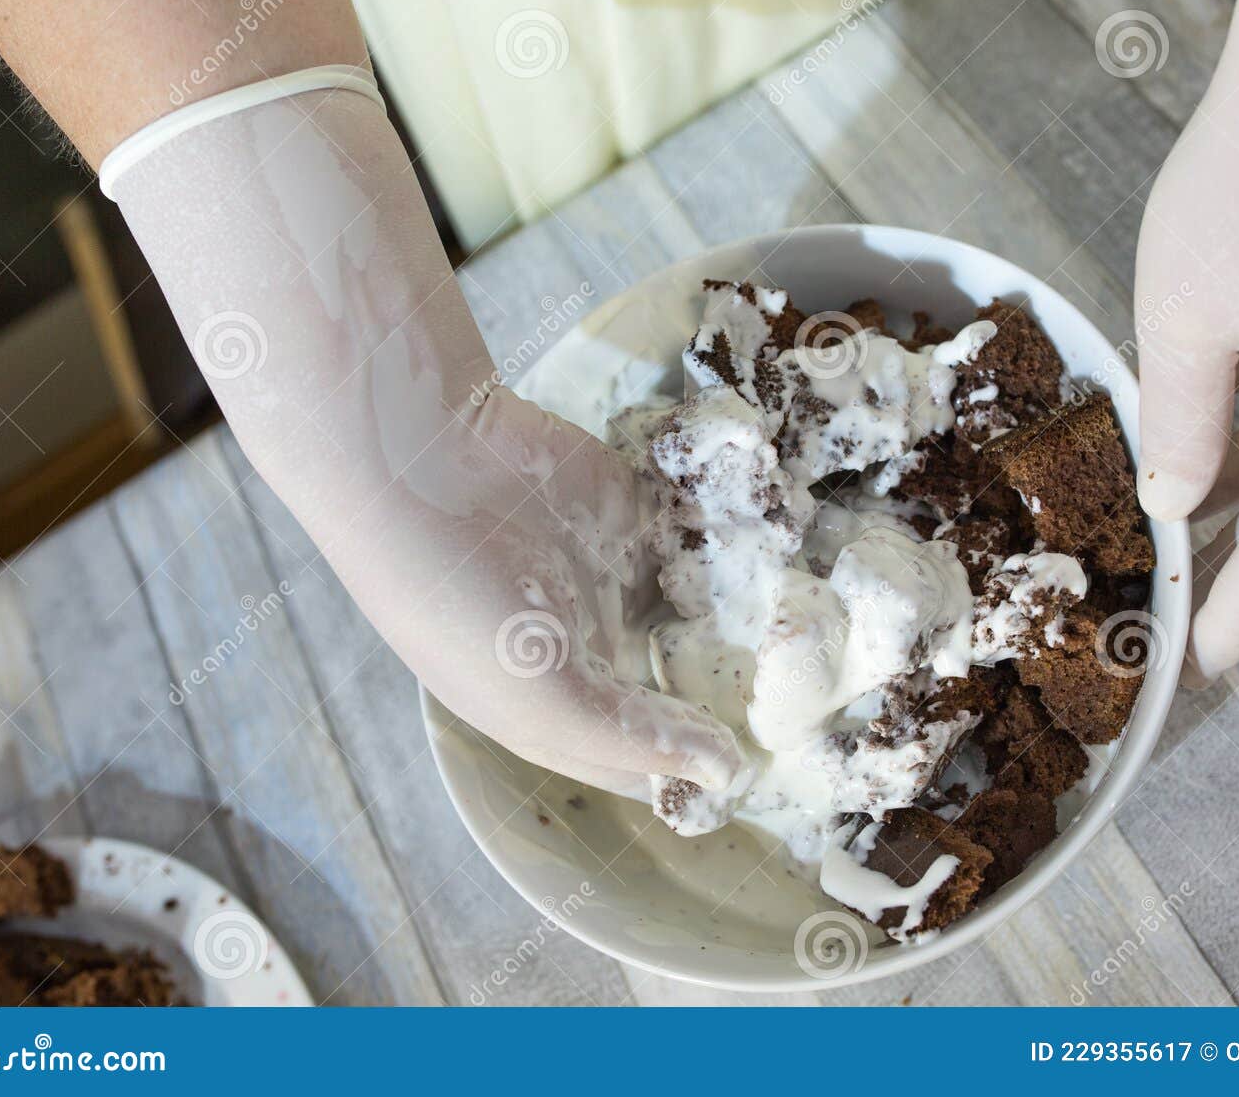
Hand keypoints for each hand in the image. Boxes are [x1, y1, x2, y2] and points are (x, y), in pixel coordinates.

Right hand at [107, 91, 743, 798]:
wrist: (422, 462)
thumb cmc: (463, 605)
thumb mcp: (544, 700)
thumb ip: (639, 740)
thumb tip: (727, 776)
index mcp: (557, 714)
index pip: (646, 759)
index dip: (700, 768)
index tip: (769, 767)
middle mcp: (588, 651)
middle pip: (682, 682)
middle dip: (737, 688)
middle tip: (811, 693)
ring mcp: (612, 578)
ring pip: (700, 609)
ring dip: (747, 615)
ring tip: (817, 621)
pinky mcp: (631, 513)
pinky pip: (698, 536)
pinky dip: (733, 540)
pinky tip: (782, 548)